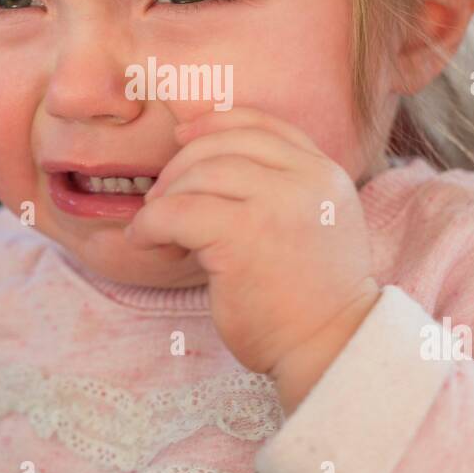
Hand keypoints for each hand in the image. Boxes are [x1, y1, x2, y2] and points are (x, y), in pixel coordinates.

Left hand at [124, 106, 380, 410]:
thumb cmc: (311, 299)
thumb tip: (207, 162)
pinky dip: (150, 225)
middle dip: (182, 165)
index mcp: (325, 174)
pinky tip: (144, 241)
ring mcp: (277, 204)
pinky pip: (177, 212)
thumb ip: (284, 188)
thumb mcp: (314, 224)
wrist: (329, 347)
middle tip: (162, 198)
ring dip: (165, 198)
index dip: (215, 124)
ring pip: (200, 173)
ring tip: (155, 227)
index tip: (182, 138)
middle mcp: (306, 180)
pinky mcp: (243, 234)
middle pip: (225, 145)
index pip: (263, 125)